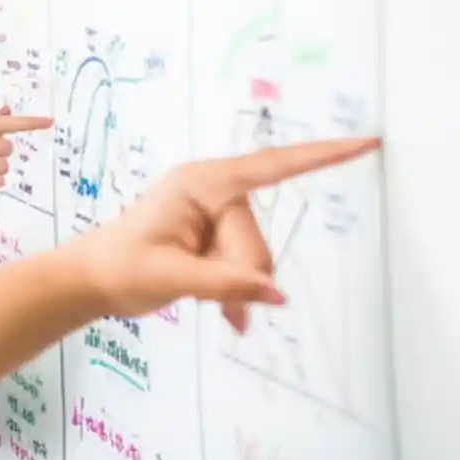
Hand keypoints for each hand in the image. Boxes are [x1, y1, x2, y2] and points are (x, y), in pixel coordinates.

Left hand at [82, 137, 380, 331]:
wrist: (94, 280)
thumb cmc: (120, 266)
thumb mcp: (169, 276)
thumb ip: (225, 284)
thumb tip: (275, 294)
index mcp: (201, 183)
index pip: (272, 166)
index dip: (322, 156)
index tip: (365, 142)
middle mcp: (214, 193)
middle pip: (257, 243)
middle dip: (236, 274)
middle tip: (192, 285)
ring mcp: (218, 215)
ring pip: (256, 262)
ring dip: (233, 288)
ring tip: (193, 294)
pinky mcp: (219, 238)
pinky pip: (249, 271)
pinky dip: (238, 295)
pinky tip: (226, 317)